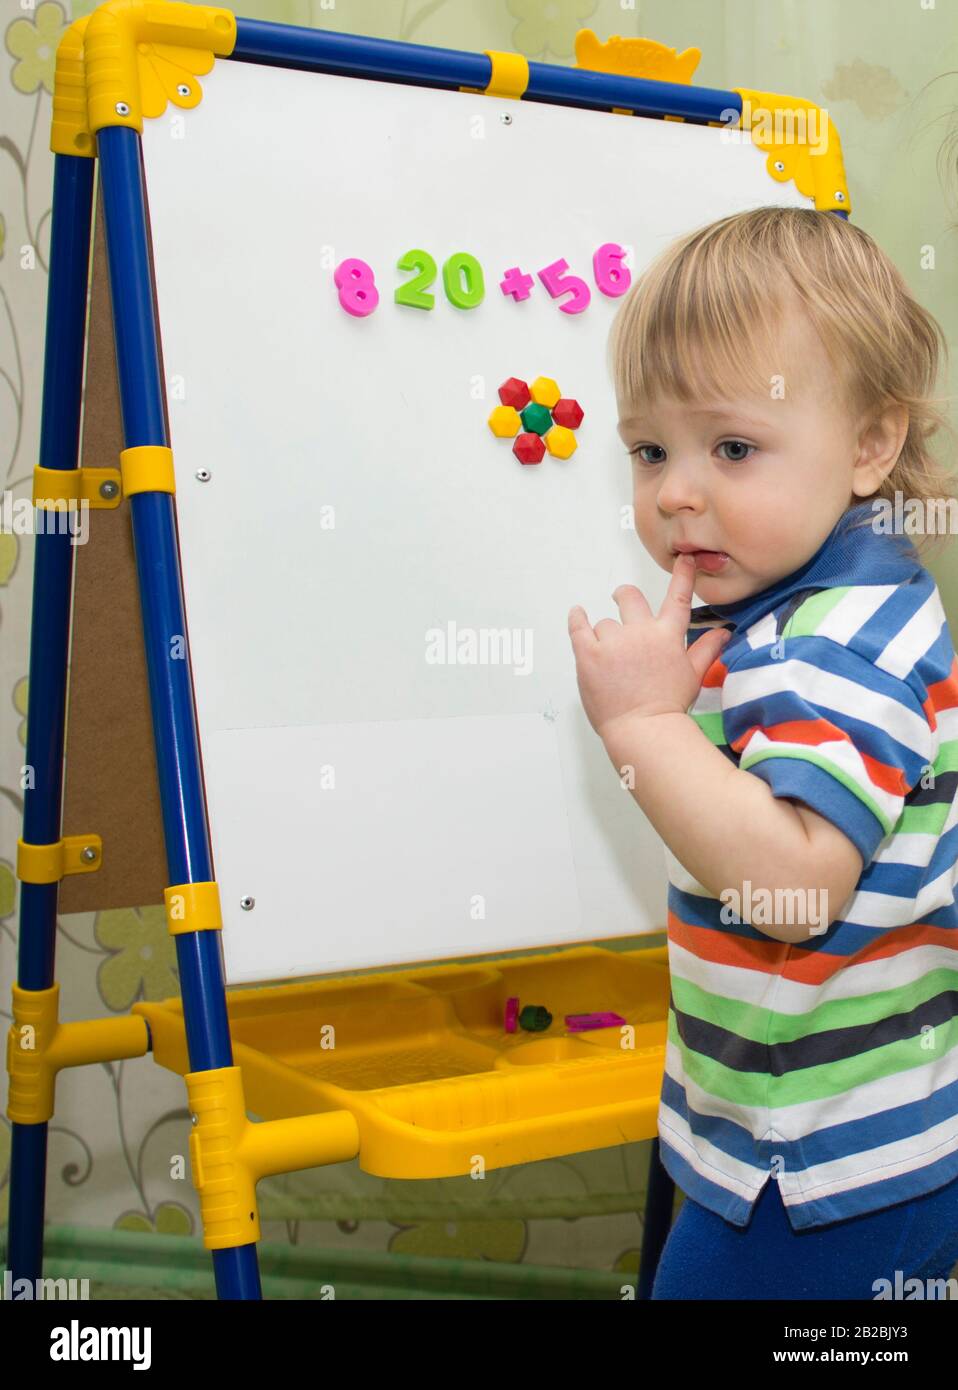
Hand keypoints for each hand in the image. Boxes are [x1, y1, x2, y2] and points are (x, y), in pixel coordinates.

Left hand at [567, 553, 731, 740]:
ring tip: (610, 660)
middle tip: (622, 600)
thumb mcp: (693, 676)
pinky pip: (578, 626)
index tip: (684, 559)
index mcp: (667, 636)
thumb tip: (724, 633)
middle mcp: (640, 632)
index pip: (677, 598)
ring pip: (604, 623)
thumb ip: (706, 650)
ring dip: (605, 635)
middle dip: (625, 597)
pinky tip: (577, 615)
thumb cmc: (668, 706)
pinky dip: (576, 619)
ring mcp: (613, 642)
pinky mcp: (588, 654)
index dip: (682, 576)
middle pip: (629, 597)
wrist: (643, 730)